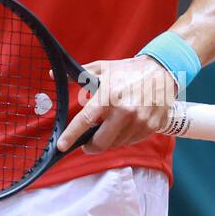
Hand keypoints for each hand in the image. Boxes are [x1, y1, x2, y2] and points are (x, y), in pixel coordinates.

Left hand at [56, 56, 177, 154]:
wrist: (162, 71)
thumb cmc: (128, 70)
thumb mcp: (102, 68)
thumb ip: (77, 75)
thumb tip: (52, 74)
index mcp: (108, 96)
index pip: (85, 120)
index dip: (71, 135)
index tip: (62, 146)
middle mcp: (124, 111)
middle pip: (100, 141)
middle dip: (90, 146)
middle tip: (86, 144)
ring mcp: (139, 121)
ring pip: (116, 143)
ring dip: (108, 141)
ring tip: (108, 129)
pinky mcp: (150, 128)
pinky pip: (130, 141)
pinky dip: (123, 138)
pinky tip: (123, 128)